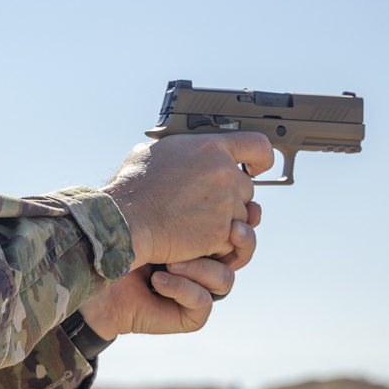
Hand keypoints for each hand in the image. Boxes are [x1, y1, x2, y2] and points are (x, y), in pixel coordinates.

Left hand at [78, 202, 260, 336]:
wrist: (96, 272)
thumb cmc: (123, 237)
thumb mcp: (158, 204)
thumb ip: (187, 185)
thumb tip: (214, 158)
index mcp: (202, 234)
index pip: (240, 226)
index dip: (248, 219)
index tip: (248, 208)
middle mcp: (205, 262)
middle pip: (242, 254)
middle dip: (240, 242)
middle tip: (230, 232)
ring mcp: (200, 288)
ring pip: (226, 280)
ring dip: (200, 268)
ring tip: (171, 260)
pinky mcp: (190, 313)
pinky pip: (203, 302)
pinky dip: (182, 288)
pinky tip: (159, 279)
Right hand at [102, 133, 272, 267]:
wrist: (126, 220)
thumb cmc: (131, 187)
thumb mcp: (153, 152)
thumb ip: (182, 150)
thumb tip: (185, 153)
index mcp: (210, 148)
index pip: (256, 145)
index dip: (262, 158)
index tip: (259, 167)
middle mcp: (223, 174)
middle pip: (246, 188)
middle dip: (228, 197)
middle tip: (200, 204)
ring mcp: (225, 205)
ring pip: (240, 216)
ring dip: (222, 222)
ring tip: (191, 222)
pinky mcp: (220, 233)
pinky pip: (230, 240)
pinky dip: (215, 243)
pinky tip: (191, 237)